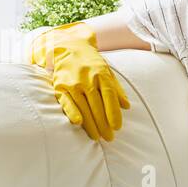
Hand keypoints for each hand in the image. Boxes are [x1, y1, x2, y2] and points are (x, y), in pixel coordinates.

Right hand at [30, 21, 131, 141]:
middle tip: (109, 138)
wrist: (69, 48)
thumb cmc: (92, 63)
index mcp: (102, 74)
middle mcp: (87, 78)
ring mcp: (73, 83)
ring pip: (83, 106)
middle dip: (103, 123)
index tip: (117, 127)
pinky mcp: (60, 87)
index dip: (113, 112)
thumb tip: (127, 106)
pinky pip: (66, 102)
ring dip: (90, 124)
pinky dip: (72, 112)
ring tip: (97, 137)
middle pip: (97, 104)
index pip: (109, 95)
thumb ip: (116, 89)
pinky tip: (78, 123)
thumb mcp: (107, 72)